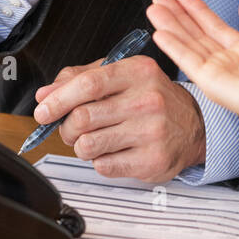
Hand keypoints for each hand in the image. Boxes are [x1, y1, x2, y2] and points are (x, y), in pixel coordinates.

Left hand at [33, 54, 205, 181]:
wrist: (195, 126)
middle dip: (66, 127)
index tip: (43, 110)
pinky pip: (103, 166)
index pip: (89, 84)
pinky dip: (100, 161)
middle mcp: (147, 100)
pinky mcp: (152, 160)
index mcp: (138, 72)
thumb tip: (46, 93)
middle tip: (70, 128)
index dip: (58, 99)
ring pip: (88, 145)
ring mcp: (151, 132)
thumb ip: (81, 78)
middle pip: (83, 117)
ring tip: (93, 140)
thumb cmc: (152, 98)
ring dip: (81, 146)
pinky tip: (114, 151)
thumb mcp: (123, 75)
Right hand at [146, 0, 238, 190]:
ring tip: (154, 8)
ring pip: (189, 46)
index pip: (219, 30)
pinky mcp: (214, 85)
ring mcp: (222, 76)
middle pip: (199, 36)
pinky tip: (160, 32)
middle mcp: (234, 67)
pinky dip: (173, 46)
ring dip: (170, 26)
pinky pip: (188, 62)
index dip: (200, 13)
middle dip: (179, 17)